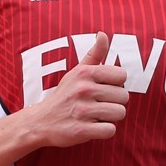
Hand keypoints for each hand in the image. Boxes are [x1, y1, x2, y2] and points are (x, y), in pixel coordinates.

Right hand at [34, 32, 129, 146]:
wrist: (40, 122)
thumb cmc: (64, 95)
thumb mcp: (76, 72)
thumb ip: (94, 54)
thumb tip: (104, 34)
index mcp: (85, 73)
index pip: (122, 75)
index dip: (116, 84)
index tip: (104, 89)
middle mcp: (83, 90)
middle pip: (124, 96)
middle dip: (115, 103)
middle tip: (99, 105)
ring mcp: (82, 111)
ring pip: (120, 113)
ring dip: (111, 117)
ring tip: (96, 116)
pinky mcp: (81, 131)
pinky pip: (110, 130)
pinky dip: (104, 131)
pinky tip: (93, 127)